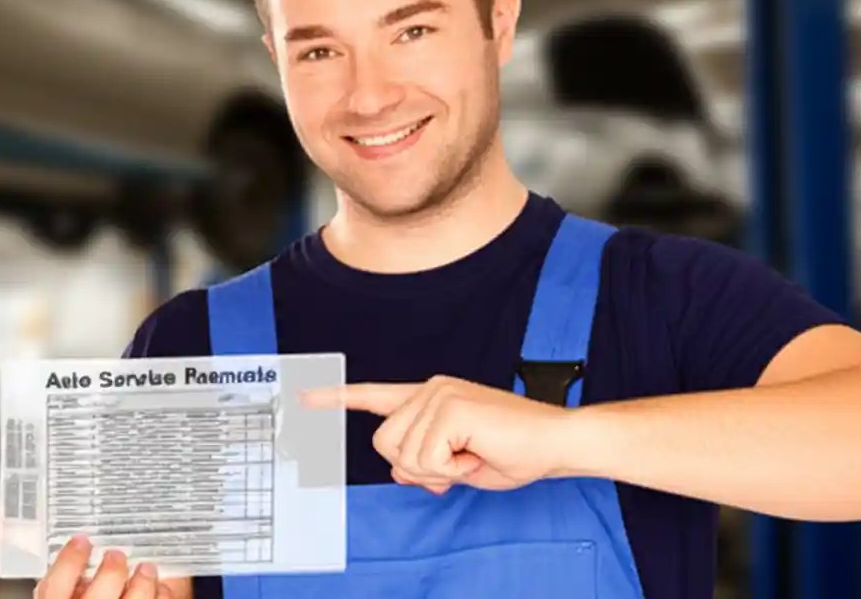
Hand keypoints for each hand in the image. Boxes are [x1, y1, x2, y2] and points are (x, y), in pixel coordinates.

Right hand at [0, 520, 173, 597]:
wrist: (118, 597)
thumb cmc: (87, 589)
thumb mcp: (62, 576)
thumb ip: (34, 550)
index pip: (53, 590)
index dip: (68, 564)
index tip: (82, 540)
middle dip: (110, 575)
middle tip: (117, 554)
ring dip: (142, 585)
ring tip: (146, 568)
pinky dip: (160, 595)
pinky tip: (159, 585)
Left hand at [301, 375, 572, 492]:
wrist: (557, 442)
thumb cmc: (514, 453)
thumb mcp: (459, 465)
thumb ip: (425, 464)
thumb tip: (401, 472)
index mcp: (429, 397)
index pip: (374, 396)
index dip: (336, 399)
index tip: (303, 397)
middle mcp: (428, 388)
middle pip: (385, 444)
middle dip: (419, 468)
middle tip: (460, 462)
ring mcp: (437, 393)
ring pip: (404, 455)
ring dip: (440, 471)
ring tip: (472, 455)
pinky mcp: (450, 406)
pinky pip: (428, 460)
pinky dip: (453, 471)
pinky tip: (477, 454)